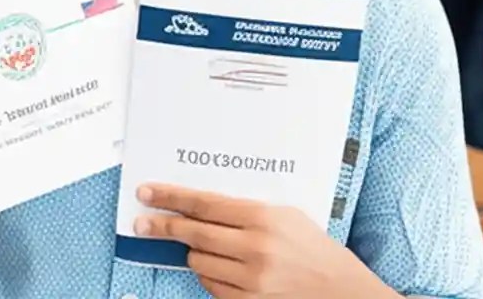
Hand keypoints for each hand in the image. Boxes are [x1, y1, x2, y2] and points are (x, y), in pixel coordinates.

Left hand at [133, 184, 338, 296]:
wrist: (339, 289)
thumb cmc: (312, 247)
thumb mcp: (284, 214)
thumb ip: (244, 210)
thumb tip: (199, 206)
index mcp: (264, 218)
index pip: (205, 204)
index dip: (171, 198)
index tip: (147, 193)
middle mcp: (255, 248)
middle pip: (194, 234)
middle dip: (163, 227)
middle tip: (142, 223)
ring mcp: (251, 280)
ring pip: (199, 262)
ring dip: (193, 254)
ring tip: (204, 248)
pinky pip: (211, 286)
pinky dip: (209, 276)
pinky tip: (220, 268)